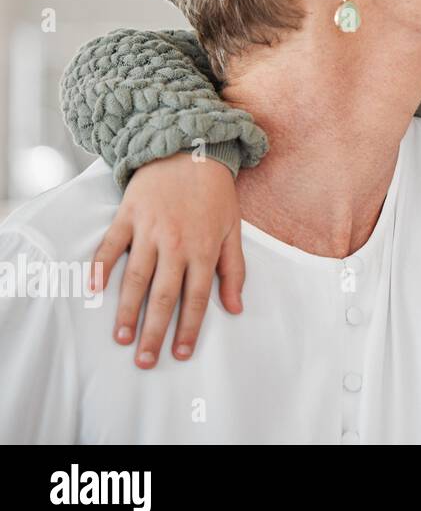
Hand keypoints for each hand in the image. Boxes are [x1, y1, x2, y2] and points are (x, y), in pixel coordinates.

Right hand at [87, 150, 243, 367]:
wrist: (190, 150)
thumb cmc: (214, 195)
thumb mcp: (233, 230)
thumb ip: (234, 270)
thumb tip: (235, 307)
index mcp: (203, 249)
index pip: (197, 298)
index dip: (189, 328)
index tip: (180, 353)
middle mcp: (176, 243)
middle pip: (164, 296)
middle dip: (155, 331)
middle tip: (146, 360)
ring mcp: (150, 230)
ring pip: (136, 278)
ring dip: (128, 310)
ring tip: (122, 338)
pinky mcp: (128, 215)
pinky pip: (111, 245)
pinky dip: (101, 267)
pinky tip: (94, 290)